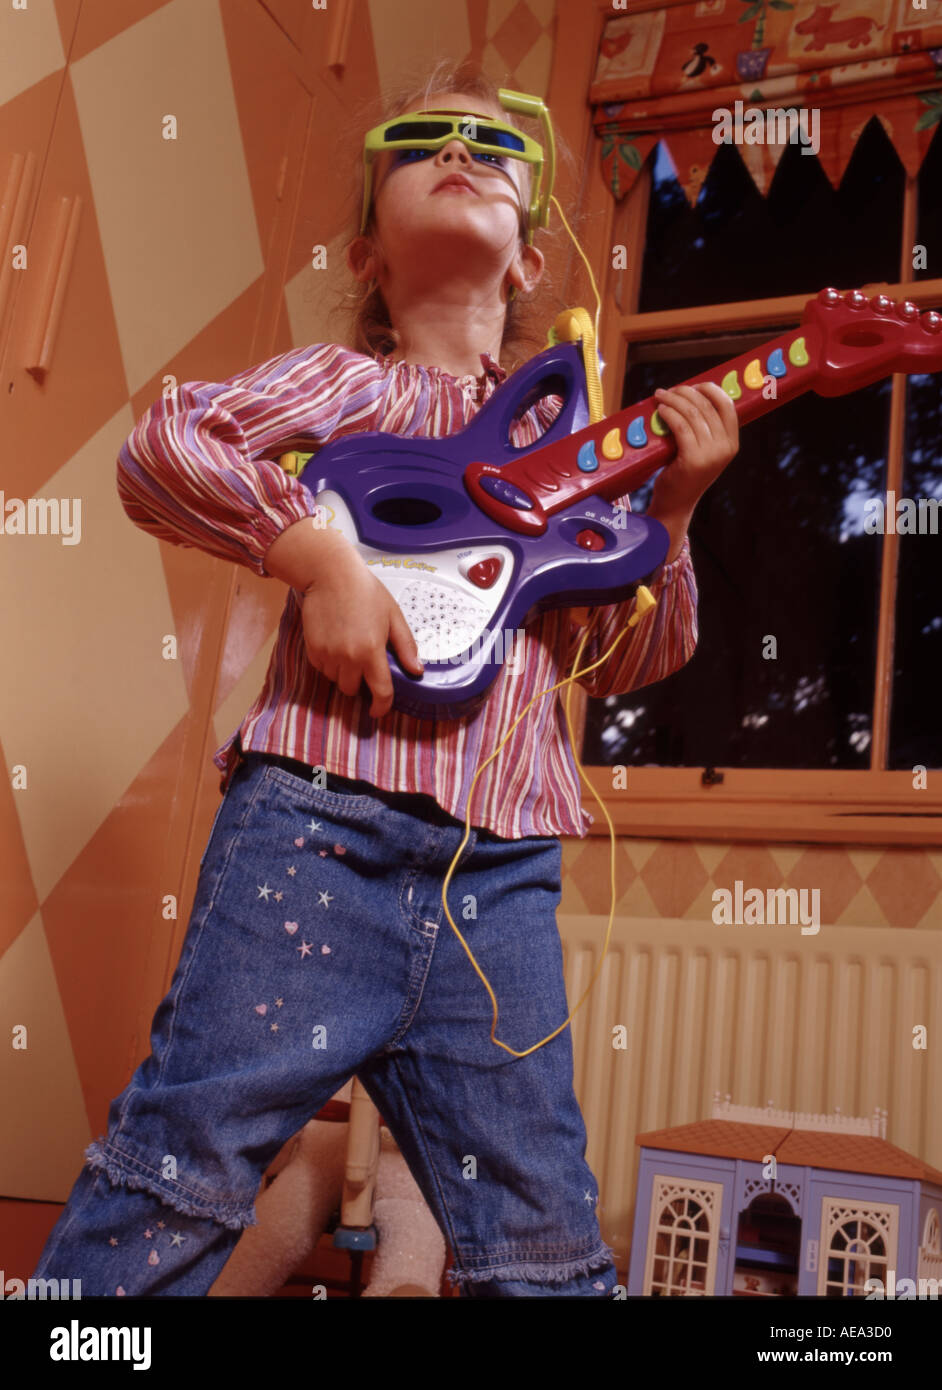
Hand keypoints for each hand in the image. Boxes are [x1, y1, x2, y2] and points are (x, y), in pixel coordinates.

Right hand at [300, 540, 423, 718]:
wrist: (329, 574)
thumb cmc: (365, 591)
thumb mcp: (393, 615)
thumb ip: (406, 646)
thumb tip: (416, 670)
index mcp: (372, 651)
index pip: (380, 692)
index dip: (381, 706)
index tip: (378, 710)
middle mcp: (348, 657)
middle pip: (352, 689)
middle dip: (359, 683)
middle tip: (364, 664)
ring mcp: (328, 654)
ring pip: (335, 680)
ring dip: (343, 672)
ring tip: (349, 648)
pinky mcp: (312, 649)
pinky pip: (322, 668)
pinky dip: (329, 664)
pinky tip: (335, 644)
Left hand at [649, 382, 738, 514]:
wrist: (675, 505)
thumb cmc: (684, 474)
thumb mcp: (702, 451)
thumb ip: (704, 429)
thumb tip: (690, 396)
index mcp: (732, 444)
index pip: (727, 405)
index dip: (709, 390)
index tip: (692, 386)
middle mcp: (725, 448)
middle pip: (706, 406)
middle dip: (685, 392)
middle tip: (668, 391)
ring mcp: (710, 455)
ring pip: (692, 413)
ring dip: (673, 400)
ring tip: (660, 396)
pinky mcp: (692, 460)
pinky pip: (681, 426)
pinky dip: (669, 414)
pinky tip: (661, 410)